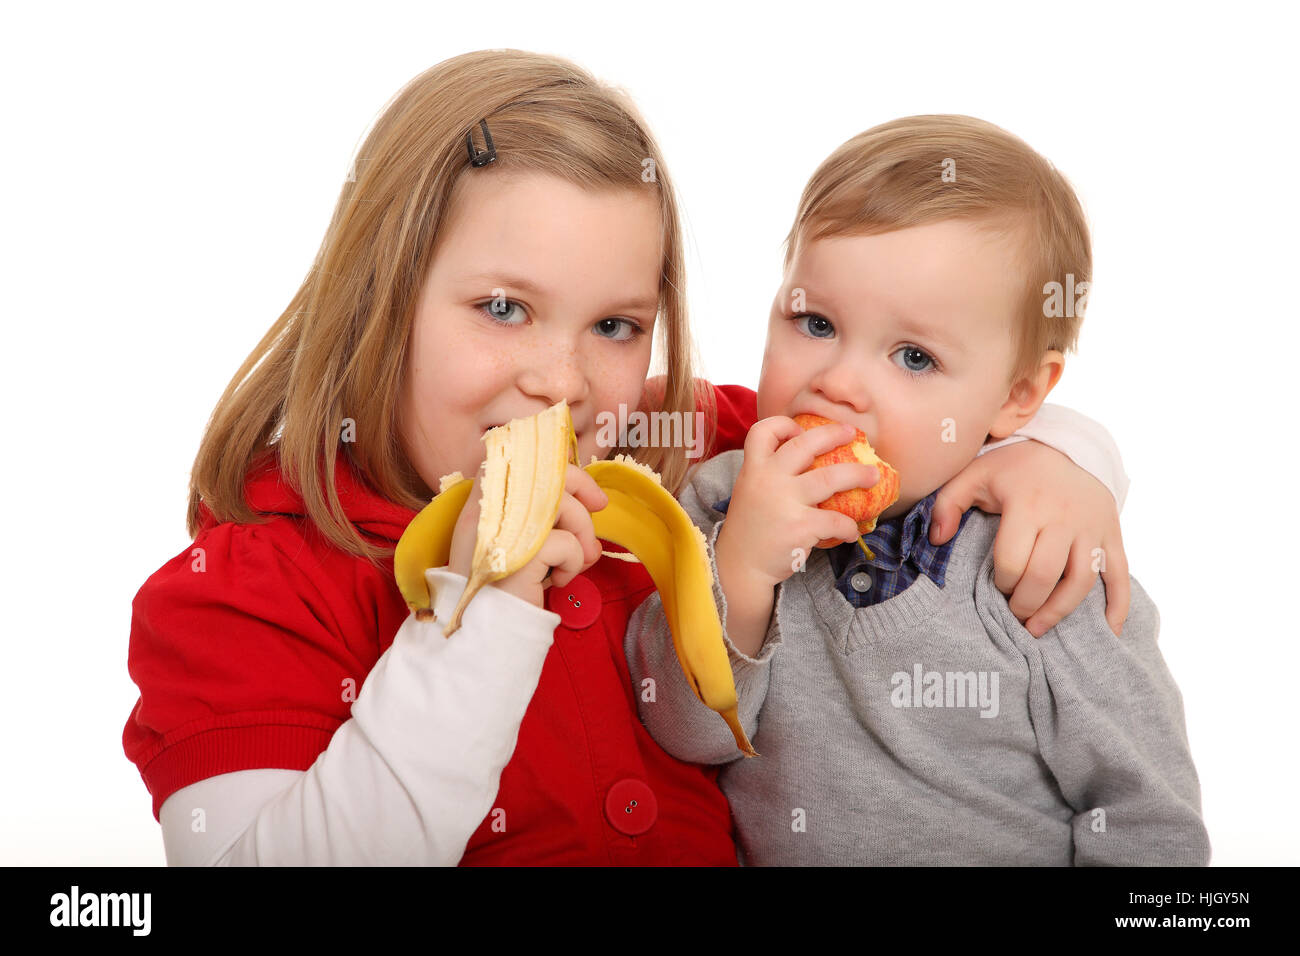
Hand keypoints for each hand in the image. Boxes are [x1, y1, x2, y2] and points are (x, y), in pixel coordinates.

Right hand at [448, 464, 608, 610]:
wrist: (486, 635)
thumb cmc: (507, 590)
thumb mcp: (523, 545)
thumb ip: (546, 520)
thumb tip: (592, 507)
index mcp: (485, 503)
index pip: (524, 459)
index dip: (564, 471)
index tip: (589, 495)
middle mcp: (488, 510)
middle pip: (550, 477)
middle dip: (583, 497)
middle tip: (596, 522)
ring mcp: (502, 530)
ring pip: (564, 507)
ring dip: (581, 537)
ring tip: (575, 563)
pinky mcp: (519, 555)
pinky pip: (567, 545)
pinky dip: (572, 565)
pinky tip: (555, 583)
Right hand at [717, 417, 879, 588]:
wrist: (740, 566)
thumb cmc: (751, 528)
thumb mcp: (751, 491)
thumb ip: (770, 474)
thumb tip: (811, 461)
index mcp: (754, 468)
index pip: (762, 431)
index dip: (784, 425)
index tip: (800, 430)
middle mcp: (768, 479)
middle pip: (805, 445)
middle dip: (834, 434)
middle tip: (853, 433)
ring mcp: (784, 502)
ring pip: (830, 477)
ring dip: (858, 475)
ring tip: (873, 476)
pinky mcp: (800, 527)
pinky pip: (836, 520)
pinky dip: (850, 526)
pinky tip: (852, 532)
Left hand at [929, 439, 1128, 637]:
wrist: (1066, 448)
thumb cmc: (1013, 469)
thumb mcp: (974, 475)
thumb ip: (947, 504)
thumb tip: (936, 539)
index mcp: (1028, 504)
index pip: (1013, 560)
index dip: (1001, 582)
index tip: (995, 587)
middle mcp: (1064, 516)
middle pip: (1045, 575)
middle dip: (1025, 603)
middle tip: (1014, 614)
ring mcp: (1093, 527)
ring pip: (1081, 581)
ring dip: (1059, 611)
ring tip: (1038, 627)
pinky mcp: (1113, 535)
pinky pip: (1120, 575)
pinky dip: (1118, 606)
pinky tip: (1109, 631)